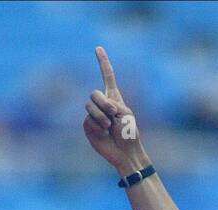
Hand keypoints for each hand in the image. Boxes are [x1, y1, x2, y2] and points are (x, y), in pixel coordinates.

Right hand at [83, 47, 146, 171]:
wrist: (126, 153)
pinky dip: (97, 127)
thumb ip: (111, 104)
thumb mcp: (125, 113)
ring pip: (89, 106)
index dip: (103, 63)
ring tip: (109, 127)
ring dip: (101, 117)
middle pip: (94, 93)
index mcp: (114, 98)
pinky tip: (103, 133)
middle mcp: (102, 104)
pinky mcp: (88, 126)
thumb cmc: (129, 133)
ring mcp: (94, 115)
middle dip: (104, 103)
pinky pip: (88, 120)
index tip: (98, 48)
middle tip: (113, 115)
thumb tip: (94, 110)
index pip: (107, 77)